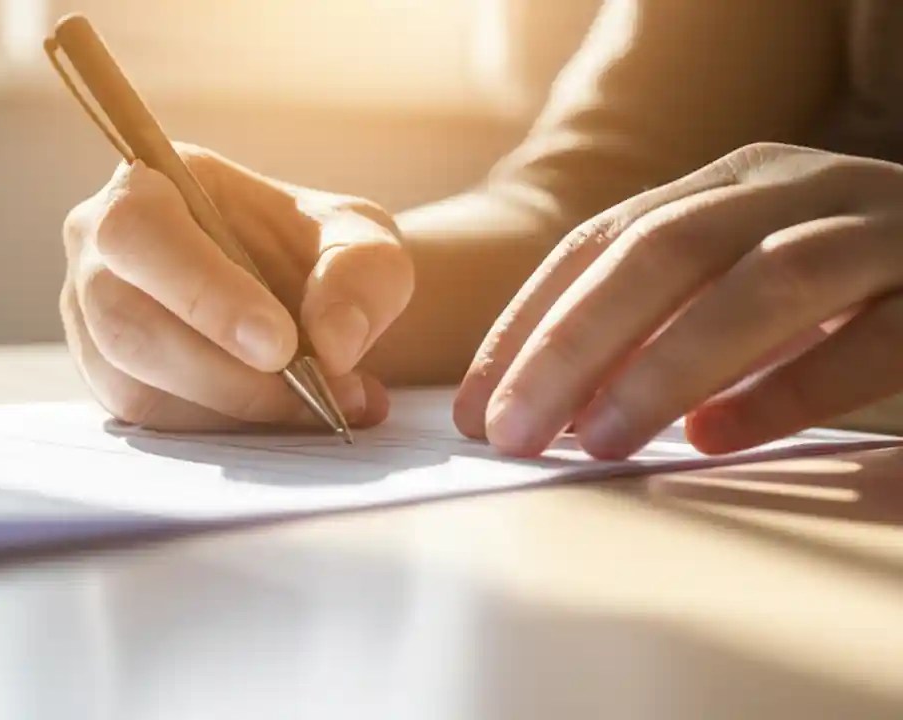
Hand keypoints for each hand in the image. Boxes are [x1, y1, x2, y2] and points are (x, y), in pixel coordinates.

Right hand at [61, 145, 412, 430]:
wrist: (306, 300)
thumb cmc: (317, 253)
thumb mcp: (362, 240)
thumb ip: (360, 276)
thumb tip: (333, 344)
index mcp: (147, 183)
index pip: (140, 231)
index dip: (201, 292)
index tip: (279, 345)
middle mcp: (99, 250)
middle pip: (124, 321)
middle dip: (221, 371)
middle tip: (310, 390)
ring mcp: (90, 319)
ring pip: (132, 383)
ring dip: (232, 409)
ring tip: (320, 406)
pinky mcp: (108, 380)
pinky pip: (148, 422)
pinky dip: (223, 430)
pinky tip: (283, 416)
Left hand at [453, 143, 902, 457]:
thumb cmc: (856, 285)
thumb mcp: (748, 281)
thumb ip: (667, 319)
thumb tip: (550, 399)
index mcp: (732, 183)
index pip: (603, 242)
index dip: (531, 322)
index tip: (479, 404)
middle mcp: (800, 189)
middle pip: (665, 254)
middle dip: (573, 345)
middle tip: (513, 432)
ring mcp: (882, 230)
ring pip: (764, 285)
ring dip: (669, 366)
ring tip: (598, 441)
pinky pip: (873, 338)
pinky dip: (791, 391)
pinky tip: (719, 440)